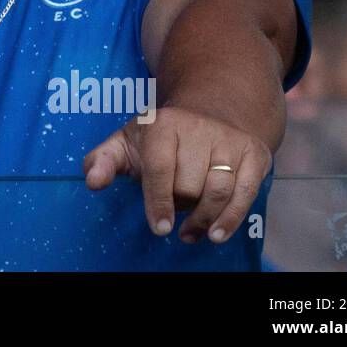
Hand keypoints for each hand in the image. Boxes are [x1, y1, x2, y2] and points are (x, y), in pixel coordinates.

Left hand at [83, 106, 269, 243]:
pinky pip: (246, 192)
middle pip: (190, 184)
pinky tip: (216, 234)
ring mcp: (229, 139)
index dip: (158, 201)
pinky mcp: (254, 153)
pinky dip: (232, 218)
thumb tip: (92, 181)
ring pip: (219, 191)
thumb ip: (103, 160)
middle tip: (173, 208)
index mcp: (163, 123)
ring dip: (204, 219)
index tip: (159, 228)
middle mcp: (199, 127)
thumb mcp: (126, 142)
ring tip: (190, 233)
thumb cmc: (160, 138)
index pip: (160, 168)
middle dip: (179, 204)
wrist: (210, 112)